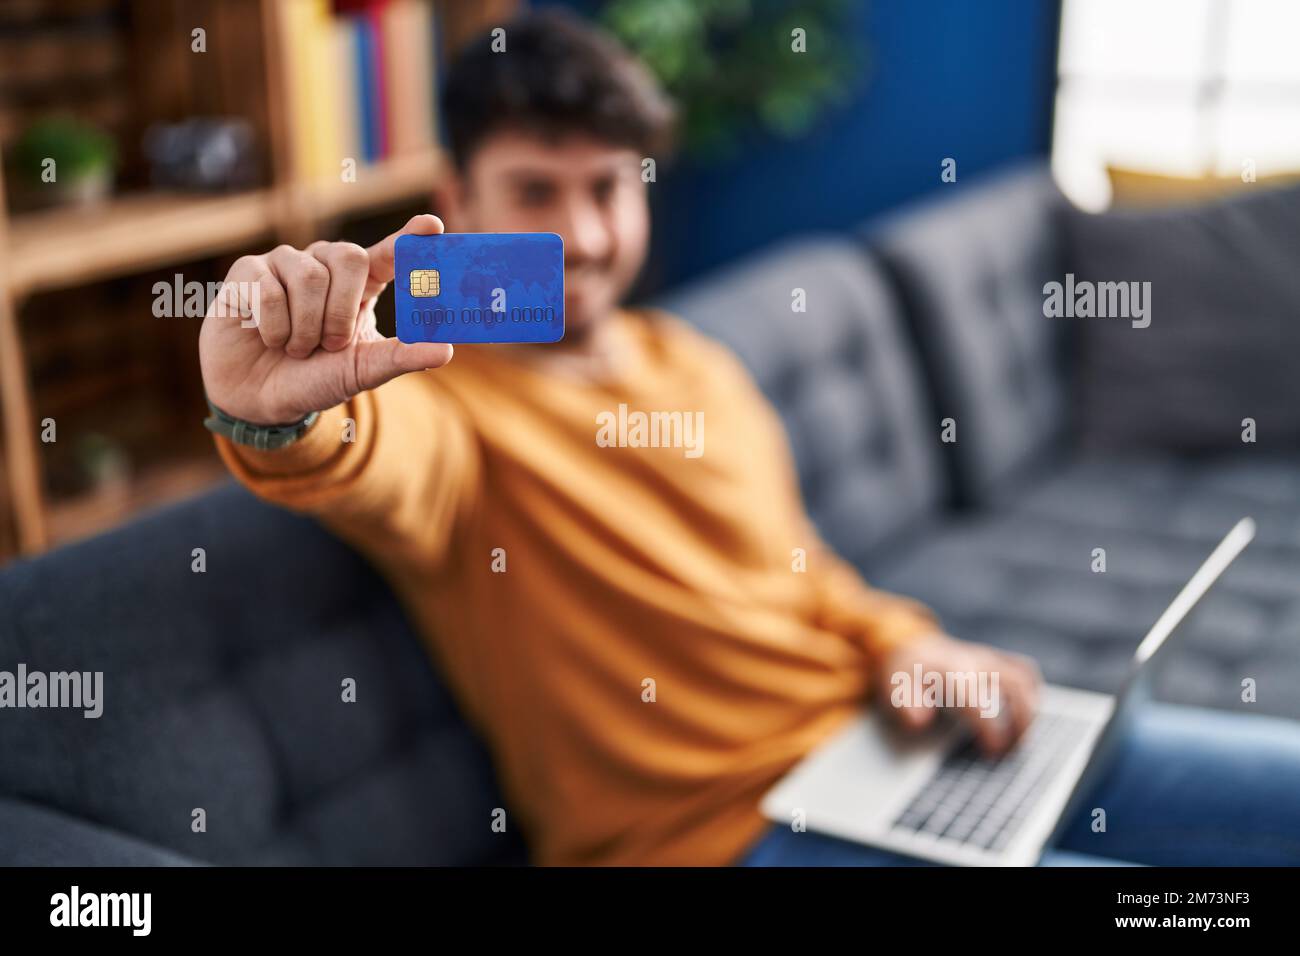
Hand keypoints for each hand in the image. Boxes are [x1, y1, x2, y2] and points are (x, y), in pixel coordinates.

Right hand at [199, 214, 453, 425]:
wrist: (260, 398)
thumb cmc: (316, 378)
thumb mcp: (363, 371)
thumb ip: (401, 357)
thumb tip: (446, 349)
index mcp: (360, 284)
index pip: (389, 253)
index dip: (410, 237)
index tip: (433, 226)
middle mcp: (325, 264)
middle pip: (350, 257)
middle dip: (342, 310)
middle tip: (331, 344)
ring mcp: (286, 263)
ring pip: (309, 276)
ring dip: (305, 327)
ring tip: (297, 347)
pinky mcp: (247, 271)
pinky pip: (267, 290)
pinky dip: (273, 329)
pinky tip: (268, 338)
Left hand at [874, 632, 1041, 757]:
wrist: (907, 644)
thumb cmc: (903, 674)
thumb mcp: (894, 689)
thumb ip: (906, 705)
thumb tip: (920, 722)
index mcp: (950, 671)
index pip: (977, 700)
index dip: (989, 728)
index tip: (993, 752)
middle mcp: (974, 661)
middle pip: (1014, 686)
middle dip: (1020, 722)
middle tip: (1010, 753)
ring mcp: (988, 659)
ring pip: (1024, 679)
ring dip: (1030, 712)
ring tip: (1020, 742)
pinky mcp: (996, 660)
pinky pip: (1024, 671)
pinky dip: (1032, 693)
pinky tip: (1025, 716)